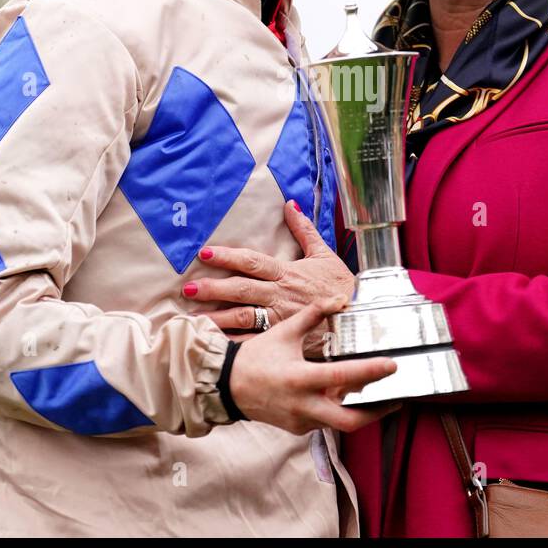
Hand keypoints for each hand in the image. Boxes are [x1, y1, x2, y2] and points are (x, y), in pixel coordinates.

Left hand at [184, 200, 354, 331]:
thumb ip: (303, 229)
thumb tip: (290, 204)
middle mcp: (279, 295)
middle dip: (213, 289)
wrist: (360, 317)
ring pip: (243, 317)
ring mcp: (280, 318)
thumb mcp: (324, 253)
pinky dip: (234, 342)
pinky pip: (255, 341)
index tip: (204, 253)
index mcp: (286, 273)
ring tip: (191, 318)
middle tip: (187, 289)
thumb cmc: (340, 286)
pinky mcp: (283, 337)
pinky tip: (214, 343)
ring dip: (216, 318)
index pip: (252, 262)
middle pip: (241, 290)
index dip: (228, 256)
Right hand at [229, 303, 399, 434]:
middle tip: (396, 397)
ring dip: (360, 410)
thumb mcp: (285, 332)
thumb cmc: (256, 357)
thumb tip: (339, 299)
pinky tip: (346, 395)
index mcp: (299, 378)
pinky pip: (325, 422)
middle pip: (350, 421)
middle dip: (377, 412)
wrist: (226, 385)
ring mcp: (301, 420)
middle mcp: (302, 405)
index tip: (392, 365)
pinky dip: (339, 409)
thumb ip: (313, 314)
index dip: (370, 371)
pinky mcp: (298, 429)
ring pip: (340, 423)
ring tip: (378, 394)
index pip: (343, 376)